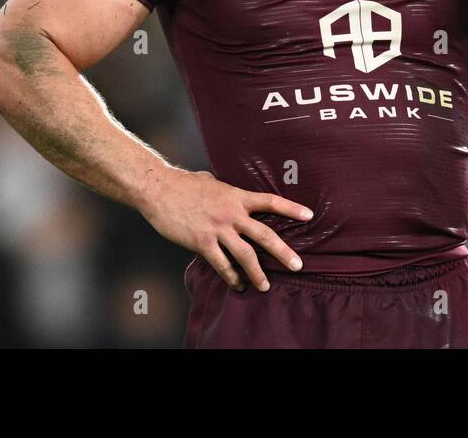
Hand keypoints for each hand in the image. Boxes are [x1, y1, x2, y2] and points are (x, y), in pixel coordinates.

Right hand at [139, 168, 312, 291]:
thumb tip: (223, 187)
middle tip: (298, 265)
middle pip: (265, 235)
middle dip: (283, 252)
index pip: (270, 201)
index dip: (291, 209)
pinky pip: (221, 264)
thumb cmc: (183, 184)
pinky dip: (231, 277)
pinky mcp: (202, 242)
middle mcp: (231, 213)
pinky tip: (237, 284)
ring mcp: (218, 229)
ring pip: (245, 255)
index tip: (309, 215)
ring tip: (265, 286)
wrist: (159, 189)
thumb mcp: (210, 182)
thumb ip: (222, 188)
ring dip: (258, 273)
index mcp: (236, 196)